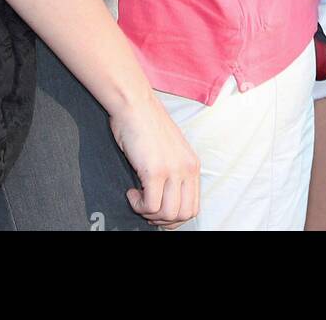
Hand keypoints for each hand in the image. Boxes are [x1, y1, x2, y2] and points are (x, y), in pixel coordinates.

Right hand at [111, 93, 201, 227]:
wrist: (136, 106)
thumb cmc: (147, 126)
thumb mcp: (171, 151)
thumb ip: (174, 173)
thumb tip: (165, 199)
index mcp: (193, 165)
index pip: (194, 207)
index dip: (174, 218)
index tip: (158, 212)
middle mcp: (187, 169)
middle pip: (183, 215)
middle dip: (163, 220)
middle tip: (147, 209)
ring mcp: (173, 170)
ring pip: (167, 214)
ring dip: (149, 213)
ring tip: (138, 198)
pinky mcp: (155, 171)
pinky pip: (150, 205)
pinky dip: (138, 206)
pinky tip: (131, 192)